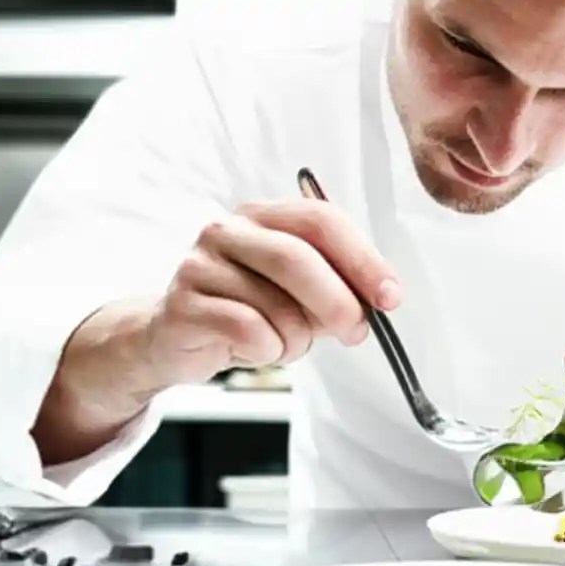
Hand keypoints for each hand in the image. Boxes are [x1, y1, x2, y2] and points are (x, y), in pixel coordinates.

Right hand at [144, 199, 400, 386]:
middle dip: (338, 302)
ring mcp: (200, 265)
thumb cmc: (246, 310)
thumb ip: (336, 287)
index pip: (321, 221)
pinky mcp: (184, 305)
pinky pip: (249, 332)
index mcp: (263, 215)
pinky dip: (268, 350)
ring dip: (296, 338)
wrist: (174, 338)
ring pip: (276, 306)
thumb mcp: (298, 294)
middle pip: (297, 259)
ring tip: (283, 343)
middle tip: (355, 332)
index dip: (362, 259)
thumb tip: (380, 298)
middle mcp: (227, 231)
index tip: (390, 295)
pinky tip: (256, 350)